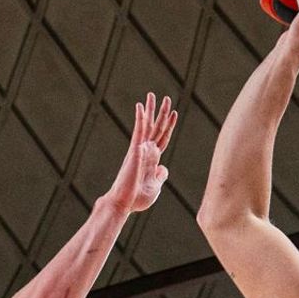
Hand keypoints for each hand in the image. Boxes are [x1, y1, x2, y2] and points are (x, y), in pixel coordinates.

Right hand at [97, 93, 176, 216]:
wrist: (124, 202)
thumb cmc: (137, 198)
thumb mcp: (155, 187)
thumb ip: (160, 176)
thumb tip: (163, 168)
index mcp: (152, 159)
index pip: (163, 138)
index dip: (169, 126)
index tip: (174, 113)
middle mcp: (146, 151)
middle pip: (156, 128)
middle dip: (162, 113)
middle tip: (166, 98)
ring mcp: (140, 149)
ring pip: (148, 125)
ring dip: (151, 110)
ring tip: (152, 95)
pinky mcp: (135, 150)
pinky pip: (139, 131)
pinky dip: (140, 119)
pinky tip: (140, 107)